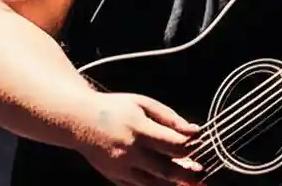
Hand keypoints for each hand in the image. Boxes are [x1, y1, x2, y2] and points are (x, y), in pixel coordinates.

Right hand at [72, 92, 204, 185]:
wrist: (79, 121)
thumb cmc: (115, 108)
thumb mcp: (143, 103)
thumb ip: (169, 117)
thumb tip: (193, 130)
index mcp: (138, 129)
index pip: (172, 144)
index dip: (190, 146)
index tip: (200, 143)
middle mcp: (130, 152)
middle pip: (166, 170)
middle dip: (188, 175)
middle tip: (202, 175)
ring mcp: (121, 168)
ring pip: (154, 184)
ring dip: (174, 185)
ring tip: (193, 184)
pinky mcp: (115, 178)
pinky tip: (170, 184)